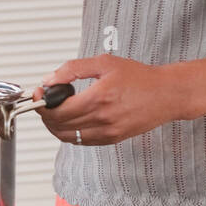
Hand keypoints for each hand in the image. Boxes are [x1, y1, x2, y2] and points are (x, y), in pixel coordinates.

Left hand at [36, 55, 182, 144]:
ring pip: (68, 137)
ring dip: (55, 126)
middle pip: (59, 125)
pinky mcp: (112, 139)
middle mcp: (102, 119)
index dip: (42, 104)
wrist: (167, 94)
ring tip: (55, 111)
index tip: (39, 94)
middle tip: (44, 102)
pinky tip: (71, 120)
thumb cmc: (140, 77)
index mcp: (98, 98)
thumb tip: (50, 79)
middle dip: (45, 114)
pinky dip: (70, 133)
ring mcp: (107, 132)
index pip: (58, 110)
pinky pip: (82, 141)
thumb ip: (73, 69)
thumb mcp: (104, 63)